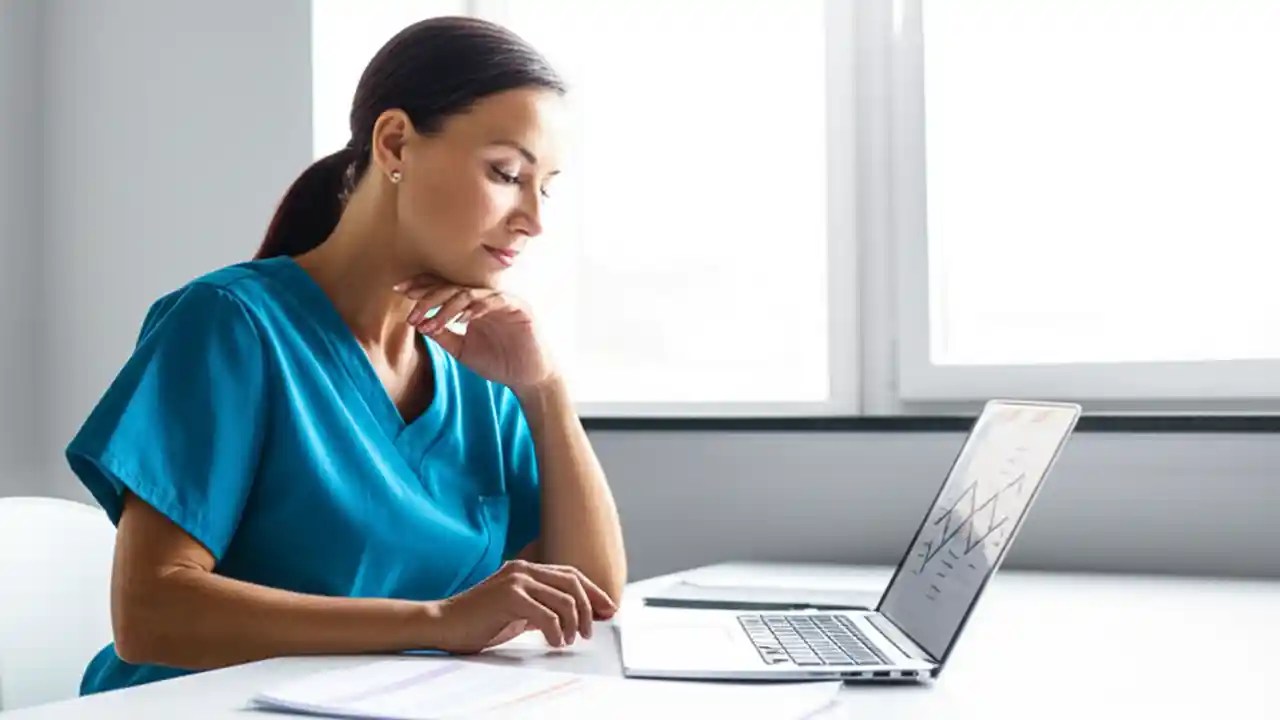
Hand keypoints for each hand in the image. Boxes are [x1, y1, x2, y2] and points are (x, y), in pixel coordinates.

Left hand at [393, 275, 557, 393]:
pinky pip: (494, 300)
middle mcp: (486, 297)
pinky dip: (475, 308)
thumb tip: (419, 324)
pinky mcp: (519, 307)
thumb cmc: (498, 362)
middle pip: (452, 286)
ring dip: (446, 307)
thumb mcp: (462, 350)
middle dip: (429, 297)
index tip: (399, 289)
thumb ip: (443, 335)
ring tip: (430, 324)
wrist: (528, 378)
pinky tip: (461, 320)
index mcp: (472, 303)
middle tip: (412, 313)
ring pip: (468, 292)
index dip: (422, 285)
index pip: (444, 287)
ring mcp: (502, 299)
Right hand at [426, 560, 618, 653]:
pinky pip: (547, 614)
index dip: (593, 591)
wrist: (444, 623)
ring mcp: (516, 580)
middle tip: (592, 629)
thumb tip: (572, 618)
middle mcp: (523, 570)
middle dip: (589, 606)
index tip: (607, 608)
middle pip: (573, 582)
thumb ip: (543, 608)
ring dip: (574, 623)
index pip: (570, 574)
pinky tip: (555, 642)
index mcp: (526, 569)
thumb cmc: (479, 621)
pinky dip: (556, 631)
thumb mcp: (518, 612)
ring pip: (564, 598)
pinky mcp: (510, 596)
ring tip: (569, 640)